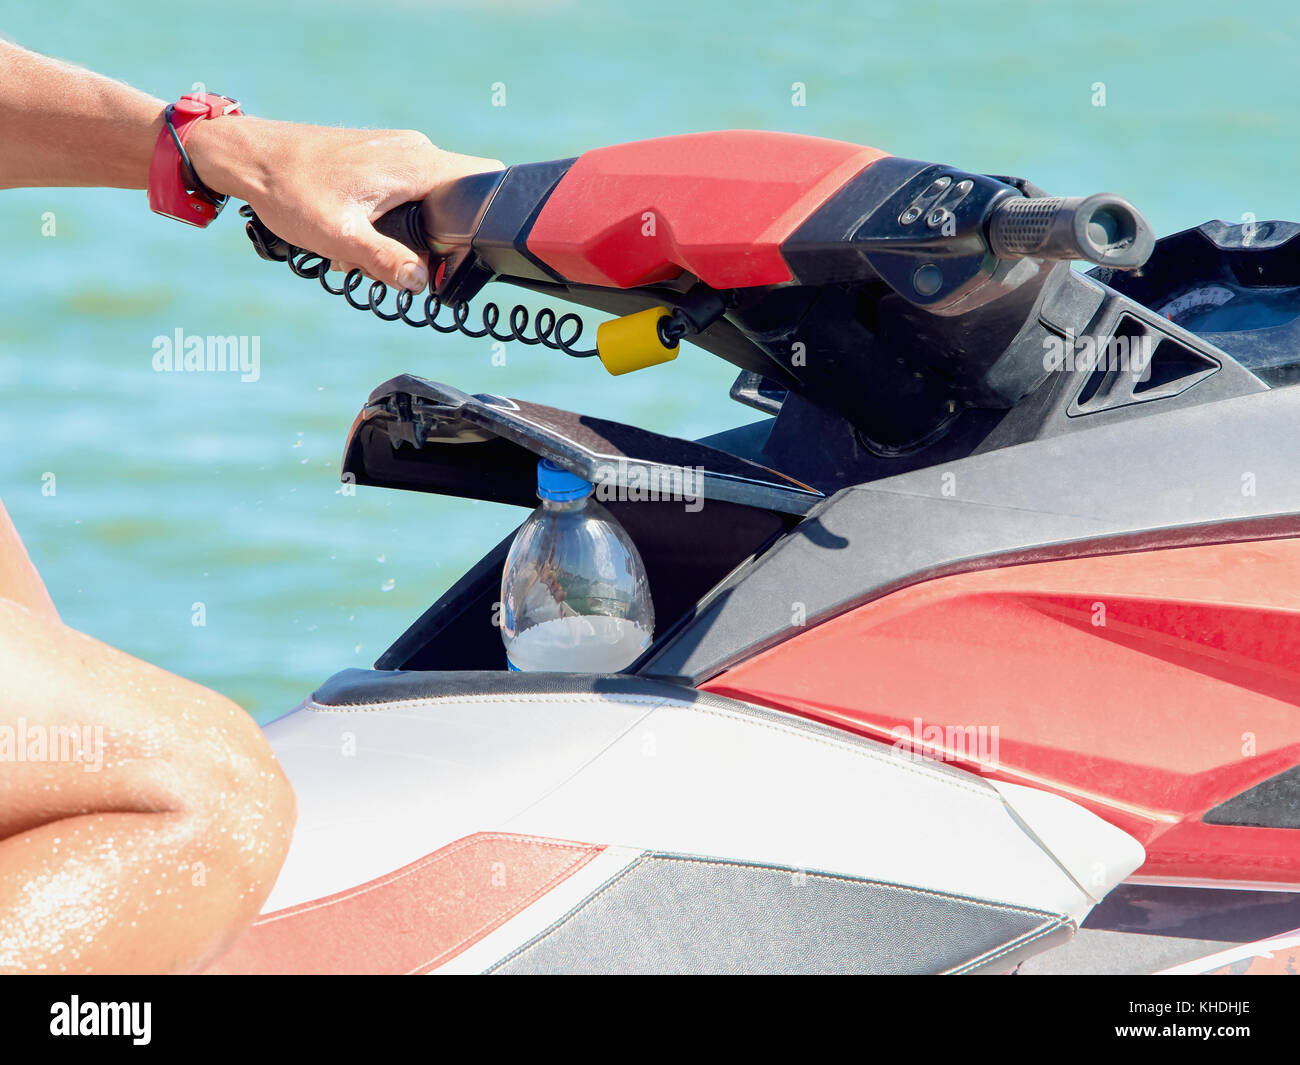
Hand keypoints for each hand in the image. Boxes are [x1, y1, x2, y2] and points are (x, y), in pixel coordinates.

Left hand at [188, 117, 502, 290]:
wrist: (249, 157)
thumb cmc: (290, 191)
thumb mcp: (339, 237)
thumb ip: (385, 261)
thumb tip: (423, 282)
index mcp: (415, 165)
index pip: (485, 181)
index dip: (488, 221)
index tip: (465, 256)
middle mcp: (415, 151)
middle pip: (459, 200)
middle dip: (442, 240)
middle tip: (408, 266)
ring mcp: (399, 152)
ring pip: (431, 200)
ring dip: (411, 235)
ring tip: (368, 252)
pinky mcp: (382, 158)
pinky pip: (408, 193)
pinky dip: (393, 222)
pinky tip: (358, 237)